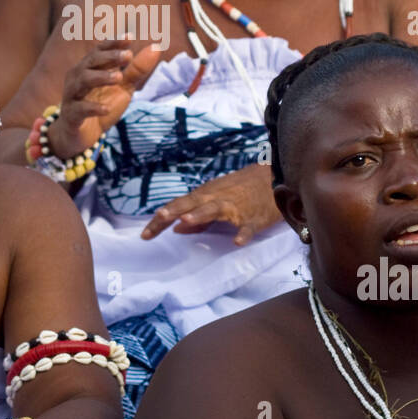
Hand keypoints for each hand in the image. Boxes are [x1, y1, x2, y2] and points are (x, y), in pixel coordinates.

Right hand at [47, 37, 162, 158]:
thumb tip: (156, 46)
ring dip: (101, 77)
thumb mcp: (123, 87)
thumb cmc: (101, 104)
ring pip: (83, 80)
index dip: (113, 43)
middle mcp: (78, 77)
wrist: (81, 135)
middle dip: (109, 57)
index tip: (129, 37)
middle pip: (91, 61)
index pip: (100, 50)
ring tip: (118, 77)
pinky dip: (93, 107)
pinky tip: (106, 109)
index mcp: (91, 67)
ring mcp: (72, 95)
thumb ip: (137, 68)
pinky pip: (80, 109)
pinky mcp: (71, 115)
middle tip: (127, 56)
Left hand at [141, 164, 279, 245]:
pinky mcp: (254, 217)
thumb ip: (196, 217)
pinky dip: (242, 233)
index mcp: (204, 196)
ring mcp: (235, 207)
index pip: (177, 207)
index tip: (144, 236)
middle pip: (190, 205)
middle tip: (158, 219)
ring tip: (185, 221)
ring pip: (215, 209)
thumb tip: (175, 228)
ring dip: (200, 215)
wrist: (273, 177)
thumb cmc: (240, 192)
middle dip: (173, 212)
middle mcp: (216, 199)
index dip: (160, 220)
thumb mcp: (215, 202)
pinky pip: (248, 226)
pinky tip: (237, 241)